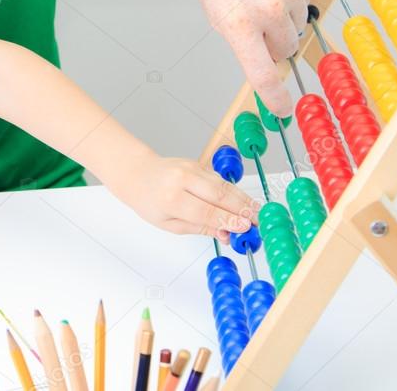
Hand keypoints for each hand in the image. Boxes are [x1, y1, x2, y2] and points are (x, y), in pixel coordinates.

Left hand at [102, 150, 261, 242]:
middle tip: (259, 221)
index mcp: (171, 198)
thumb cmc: (149, 200)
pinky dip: (233, 191)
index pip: (205, 211)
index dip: (228, 220)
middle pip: (219, 194)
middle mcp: (182, 179)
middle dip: (242, 209)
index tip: (245, 228)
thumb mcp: (169, 223)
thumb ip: (199, 228)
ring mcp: (190, 168)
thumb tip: (227, 233)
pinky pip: (219, 179)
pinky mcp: (197, 163)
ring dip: (242, 199)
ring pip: (223, 184)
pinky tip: (243, 202)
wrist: (137, 172)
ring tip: (257, 213)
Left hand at [187, 0, 316, 115]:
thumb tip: (268, 66)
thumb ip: (241, 39)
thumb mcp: (216, 10)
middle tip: (256, 19)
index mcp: (237, 23)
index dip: (275, 97)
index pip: (262, 73)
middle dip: (273, 42)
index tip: (283, 110)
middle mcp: (267, 8)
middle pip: (284, 49)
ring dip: (283, 17)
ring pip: (297, 25)